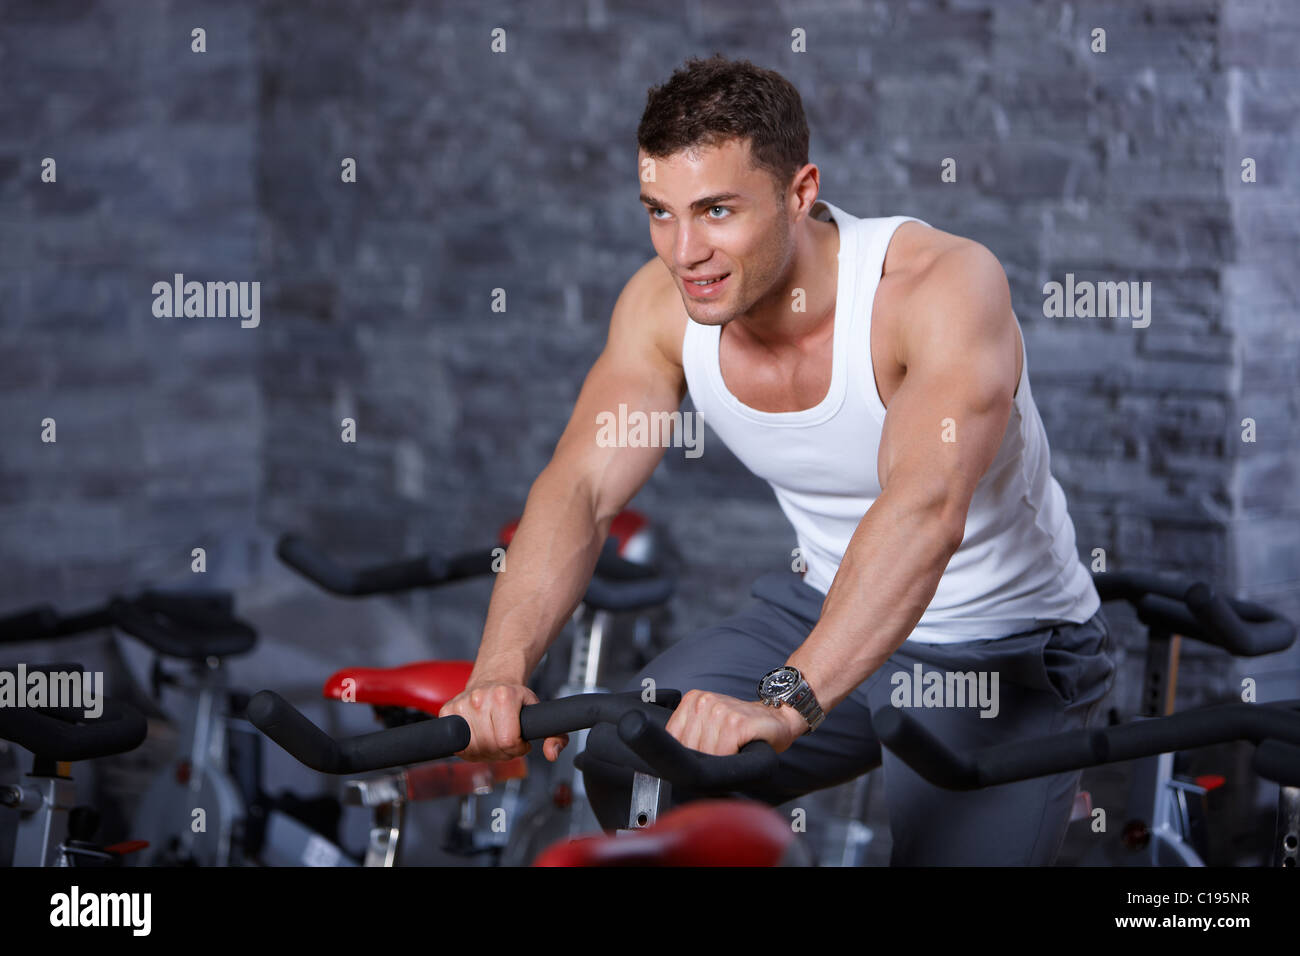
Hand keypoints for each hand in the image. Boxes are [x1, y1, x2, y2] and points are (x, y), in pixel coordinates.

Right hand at [438, 681, 568, 762]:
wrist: (494, 679)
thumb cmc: (516, 698)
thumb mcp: (540, 713)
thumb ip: (555, 735)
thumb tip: (551, 754)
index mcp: (504, 696)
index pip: (508, 741)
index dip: (517, 748)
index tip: (520, 741)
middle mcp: (480, 698)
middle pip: (491, 747)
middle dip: (503, 751)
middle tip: (507, 739)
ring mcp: (461, 704)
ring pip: (473, 750)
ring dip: (486, 752)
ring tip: (494, 737)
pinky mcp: (447, 711)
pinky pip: (458, 747)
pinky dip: (470, 749)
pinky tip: (479, 737)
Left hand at [664, 690, 805, 756]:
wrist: (779, 718)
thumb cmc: (743, 727)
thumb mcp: (710, 724)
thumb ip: (690, 735)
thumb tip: (668, 762)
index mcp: (693, 700)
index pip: (674, 739)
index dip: (688, 754)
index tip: (703, 754)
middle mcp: (704, 702)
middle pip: (690, 748)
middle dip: (705, 759)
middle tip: (724, 752)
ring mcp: (720, 710)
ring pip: (706, 754)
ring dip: (721, 759)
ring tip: (734, 748)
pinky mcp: (737, 723)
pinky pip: (723, 753)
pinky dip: (732, 758)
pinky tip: (742, 747)